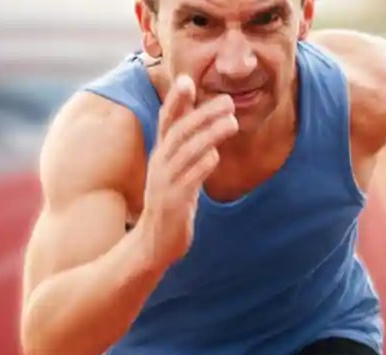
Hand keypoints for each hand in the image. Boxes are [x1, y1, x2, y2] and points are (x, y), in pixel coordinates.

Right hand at [140, 75, 238, 268]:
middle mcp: (160, 165)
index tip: (187, 79)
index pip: (167, 122)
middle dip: (202, 113)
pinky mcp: (172, 203)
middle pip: (179, 131)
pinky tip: (215, 155)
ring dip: (209, 134)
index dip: (176, 101)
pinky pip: (187, 180)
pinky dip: (201, 166)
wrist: (153, 245)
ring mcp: (165, 183)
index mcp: (162, 156)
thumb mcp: (178, 176)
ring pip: (186, 152)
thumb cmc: (170, 208)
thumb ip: (189, 156)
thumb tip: (210, 136)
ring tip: (232, 122)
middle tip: (227, 101)